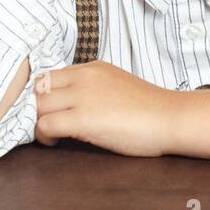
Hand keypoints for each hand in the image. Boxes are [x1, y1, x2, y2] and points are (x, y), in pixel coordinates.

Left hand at [33, 60, 179, 156]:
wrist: (170, 118)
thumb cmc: (151, 110)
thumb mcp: (117, 86)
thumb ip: (95, 88)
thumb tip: (74, 104)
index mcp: (93, 68)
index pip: (51, 76)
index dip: (44, 95)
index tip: (49, 110)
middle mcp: (84, 77)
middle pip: (40, 89)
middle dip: (38, 108)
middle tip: (46, 124)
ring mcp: (82, 97)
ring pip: (38, 106)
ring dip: (38, 122)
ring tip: (51, 134)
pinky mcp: (82, 119)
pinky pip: (44, 125)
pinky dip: (43, 136)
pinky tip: (55, 142)